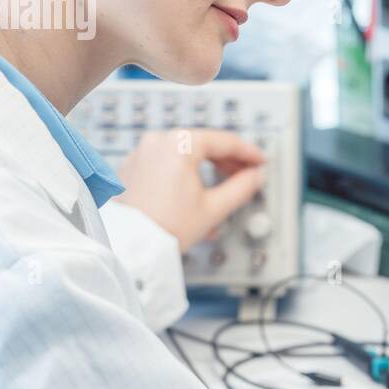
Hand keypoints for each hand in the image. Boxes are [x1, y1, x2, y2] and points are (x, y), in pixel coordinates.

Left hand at [114, 129, 266, 251]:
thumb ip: (242, 187)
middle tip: (246, 174)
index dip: (248, 152)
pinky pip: (166, 165)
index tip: (260, 161)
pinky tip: (196, 196)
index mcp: (179, 143)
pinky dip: (185, 176)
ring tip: (223, 192)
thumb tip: (255, 176)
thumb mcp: (214, 207)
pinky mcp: (132, 168)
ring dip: (207, 171)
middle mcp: (157, 141)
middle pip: (203, 145)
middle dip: (227, 162)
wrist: (129, 246)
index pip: (225, 141)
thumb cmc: (164, 227)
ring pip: (185, 156)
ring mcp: (142, 153)